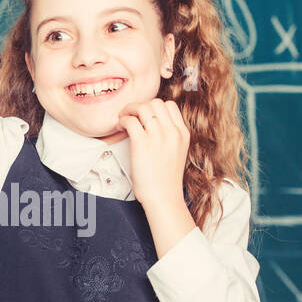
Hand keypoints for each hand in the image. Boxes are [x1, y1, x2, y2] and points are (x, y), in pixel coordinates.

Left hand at [117, 98, 189, 212]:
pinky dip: (122, 120)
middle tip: (130, 115)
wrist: (164, 197)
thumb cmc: (166, 180)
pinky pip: (130, 121)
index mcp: (182, 133)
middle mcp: (172, 131)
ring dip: (129, 109)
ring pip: (142, 107)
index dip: (154, 107)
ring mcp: (158, 137)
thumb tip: (152, 125)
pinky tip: (119, 127)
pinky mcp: (142, 144)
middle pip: (155, 103)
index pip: (170, 106)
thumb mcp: (177, 152)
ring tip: (123, 118)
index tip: (144, 115)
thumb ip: (170, 137)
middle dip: (140, 105)